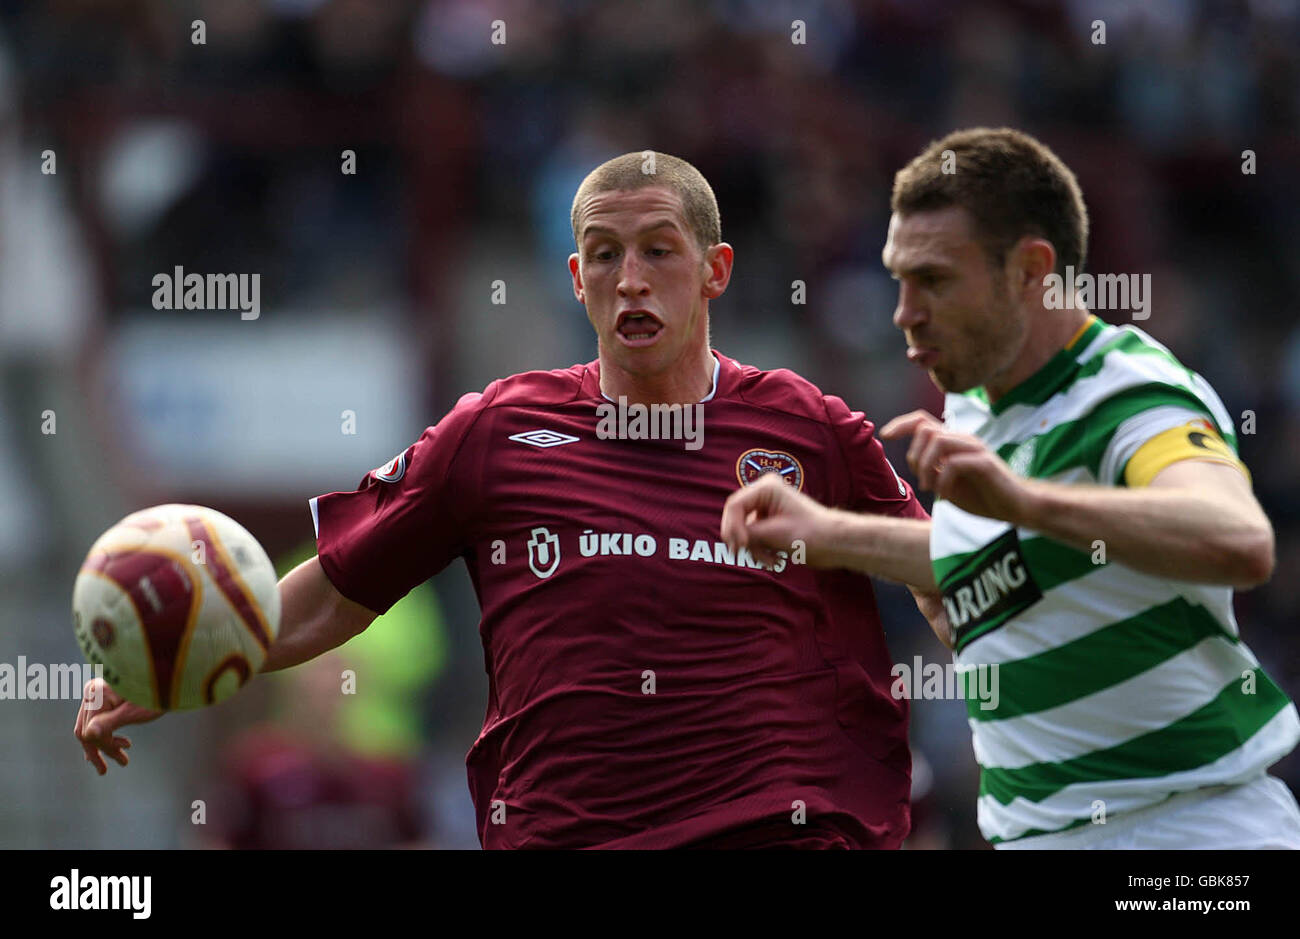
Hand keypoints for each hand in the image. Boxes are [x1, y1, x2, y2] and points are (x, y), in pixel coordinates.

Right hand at [73, 678, 161, 774]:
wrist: (171, 674)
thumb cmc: (156, 693)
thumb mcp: (134, 712)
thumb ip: (109, 723)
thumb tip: (87, 735)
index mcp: (96, 694)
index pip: (90, 732)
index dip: (104, 749)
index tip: (123, 760)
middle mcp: (92, 691)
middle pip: (87, 729)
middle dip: (101, 749)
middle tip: (106, 770)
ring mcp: (98, 692)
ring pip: (92, 725)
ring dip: (105, 744)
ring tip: (122, 759)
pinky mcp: (106, 694)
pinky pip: (98, 718)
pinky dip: (107, 733)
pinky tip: (120, 744)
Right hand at [720, 472, 837, 567]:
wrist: (833, 544)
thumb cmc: (810, 534)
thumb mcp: (772, 534)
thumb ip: (746, 533)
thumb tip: (729, 537)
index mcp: (767, 488)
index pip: (734, 505)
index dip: (732, 527)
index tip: (740, 547)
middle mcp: (764, 494)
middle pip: (736, 517)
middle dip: (741, 539)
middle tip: (742, 554)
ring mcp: (766, 509)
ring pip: (744, 531)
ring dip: (754, 549)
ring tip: (771, 560)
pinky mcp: (769, 523)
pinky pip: (753, 538)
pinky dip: (760, 550)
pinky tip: (775, 559)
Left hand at [880, 410, 1035, 524]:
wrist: (1017, 506)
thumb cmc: (984, 495)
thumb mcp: (949, 483)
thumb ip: (932, 470)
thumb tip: (914, 463)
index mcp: (953, 443)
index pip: (923, 421)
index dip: (901, 424)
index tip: (885, 435)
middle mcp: (963, 440)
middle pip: (925, 429)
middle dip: (914, 456)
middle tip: (922, 481)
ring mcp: (975, 449)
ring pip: (937, 441)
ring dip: (926, 466)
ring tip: (930, 487)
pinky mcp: (985, 463)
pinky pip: (954, 463)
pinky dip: (943, 481)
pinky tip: (945, 497)